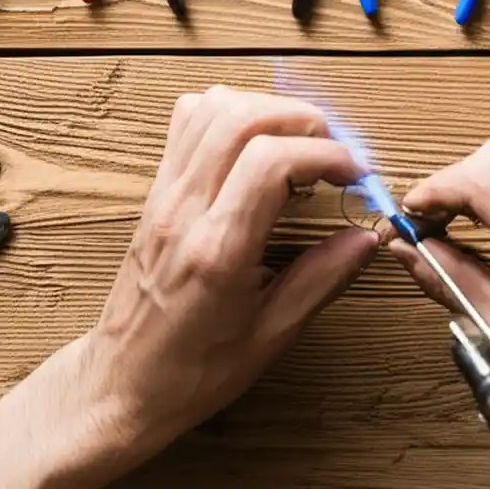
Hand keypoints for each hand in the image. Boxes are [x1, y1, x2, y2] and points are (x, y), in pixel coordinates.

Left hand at [86, 87, 379, 467]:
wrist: (123, 383)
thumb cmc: (193, 370)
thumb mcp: (271, 335)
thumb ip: (322, 279)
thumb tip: (365, 237)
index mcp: (218, 250)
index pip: (271, 161)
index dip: (326, 154)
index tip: (354, 175)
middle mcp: (184, 211)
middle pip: (242, 118)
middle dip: (302, 120)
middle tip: (332, 154)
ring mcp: (163, 196)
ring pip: (210, 108)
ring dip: (266, 109)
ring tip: (297, 143)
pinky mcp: (155, 192)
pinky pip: (186, 123)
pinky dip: (228, 114)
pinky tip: (254, 146)